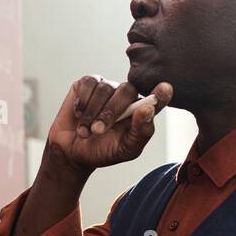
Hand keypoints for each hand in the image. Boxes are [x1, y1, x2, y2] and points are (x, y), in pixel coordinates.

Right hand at [43, 76, 172, 176]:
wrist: (71, 152)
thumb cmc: (102, 151)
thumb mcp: (125, 150)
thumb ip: (140, 132)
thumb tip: (147, 109)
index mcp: (141, 111)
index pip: (157, 98)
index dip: (161, 92)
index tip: (164, 89)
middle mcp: (126, 96)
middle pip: (126, 91)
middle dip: (110, 112)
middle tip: (98, 131)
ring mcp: (107, 87)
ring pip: (103, 89)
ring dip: (91, 114)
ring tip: (86, 131)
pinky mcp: (88, 83)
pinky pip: (88, 84)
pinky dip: (82, 102)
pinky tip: (79, 115)